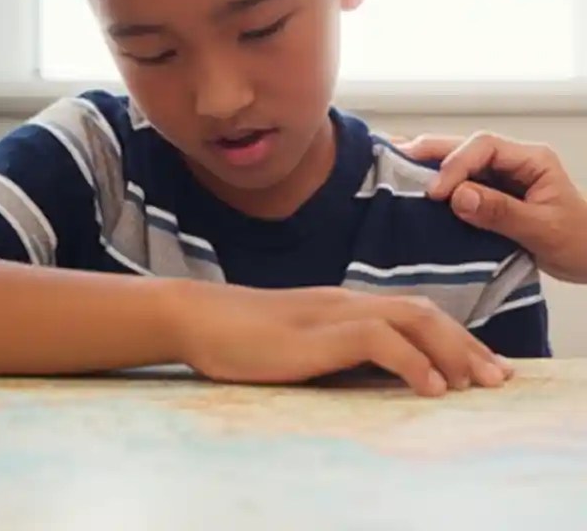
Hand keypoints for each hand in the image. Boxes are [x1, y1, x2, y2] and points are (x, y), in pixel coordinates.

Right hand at [175, 284, 513, 396]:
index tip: (478, 364)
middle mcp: (342, 302)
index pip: (408, 312)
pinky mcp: (316, 335)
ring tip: (476, 382)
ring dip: (452, 351)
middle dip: (466, 344)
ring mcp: (330, 314)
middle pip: (422, 312)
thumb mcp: (289, 341)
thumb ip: (323, 348)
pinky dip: (413, 362)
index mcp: (337, 304)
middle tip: (497, 376)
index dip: (450, 336)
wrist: (192, 316)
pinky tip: (430, 386)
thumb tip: (356, 374)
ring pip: (411, 319)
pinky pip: (379, 341)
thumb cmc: (232, 334)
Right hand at [398, 132, 586, 282]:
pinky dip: (433, 181)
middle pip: (464, 146)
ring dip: (427, 164)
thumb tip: (458, 196)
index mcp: (531, 160)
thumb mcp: (543, 230)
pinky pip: (458, 182)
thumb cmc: (579, 243)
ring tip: (393, 164)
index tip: (437, 194)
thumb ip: (501, 212)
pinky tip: (410, 183)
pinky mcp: (490, 194)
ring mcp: (500, 177)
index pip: (484, 147)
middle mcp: (513, 161)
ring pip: (457, 160)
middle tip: (394, 158)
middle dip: (430, 152)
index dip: (455, 165)